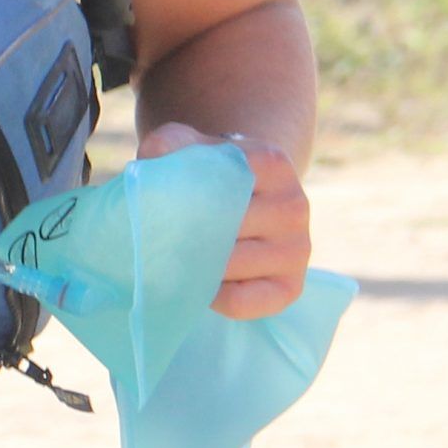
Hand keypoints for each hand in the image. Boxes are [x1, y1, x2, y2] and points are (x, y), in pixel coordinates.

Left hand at [136, 121, 310, 319]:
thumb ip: (169, 145)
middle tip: (150, 243)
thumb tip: (151, 164)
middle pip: (221, 229)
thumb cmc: (211, 174)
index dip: (179, 199)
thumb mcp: (189, 145)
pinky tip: (200, 283)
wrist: (250, 200)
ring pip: (228, 266)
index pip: (219, 184)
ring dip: (193, 268)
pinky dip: (212, 296)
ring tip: (171, 261)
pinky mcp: (291, 286)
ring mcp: (297, 248)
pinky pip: (241, 302)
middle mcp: (293, 206)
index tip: (153, 206)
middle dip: (180, 238)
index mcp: (272, 163)